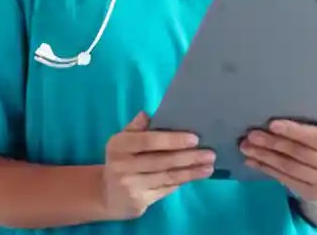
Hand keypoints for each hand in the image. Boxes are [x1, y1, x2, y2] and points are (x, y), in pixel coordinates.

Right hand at [101, 112, 215, 220]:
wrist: (106, 195)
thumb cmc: (121, 161)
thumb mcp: (122, 142)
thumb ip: (136, 128)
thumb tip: (147, 114)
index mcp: (119, 146)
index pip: (148, 141)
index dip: (172, 140)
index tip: (194, 139)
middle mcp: (123, 166)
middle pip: (162, 161)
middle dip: (188, 157)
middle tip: (210, 153)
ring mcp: (131, 185)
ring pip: (167, 176)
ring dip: (191, 172)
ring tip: (209, 166)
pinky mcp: (140, 201)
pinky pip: (166, 189)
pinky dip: (183, 181)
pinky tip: (196, 176)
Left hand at [239, 119, 316, 202]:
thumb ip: (313, 129)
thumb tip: (277, 112)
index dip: (295, 131)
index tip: (273, 124)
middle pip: (300, 153)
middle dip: (273, 143)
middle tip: (251, 134)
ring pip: (289, 167)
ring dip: (264, 156)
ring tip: (245, 147)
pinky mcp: (312, 194)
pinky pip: (284, 179)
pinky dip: (266, 169)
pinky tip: (252, 161)